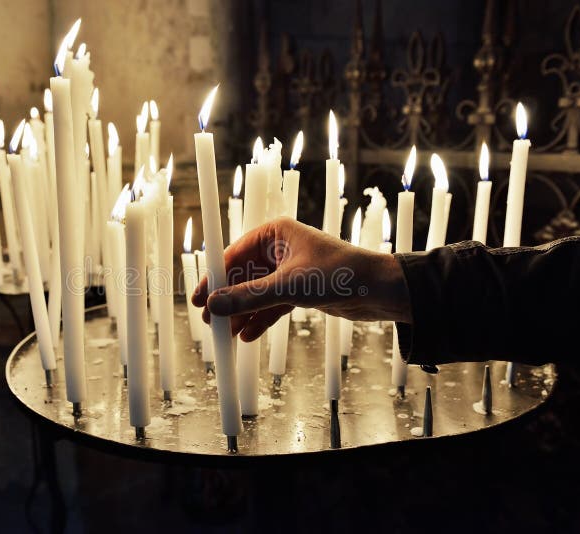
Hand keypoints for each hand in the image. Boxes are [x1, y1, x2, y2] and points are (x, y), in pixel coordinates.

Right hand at [191, 217, 411, 341]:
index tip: (198, 300)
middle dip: (227, 301)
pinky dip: (260, 319)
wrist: (381, 290)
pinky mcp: (300, 290)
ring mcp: (289, 270)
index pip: (232, 255)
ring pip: (256, 293)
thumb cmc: (340, 274)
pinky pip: (271, 305)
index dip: (213, 279)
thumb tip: (214, 306)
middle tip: (210, 323)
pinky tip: (246, 337)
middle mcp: (279, 249)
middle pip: (241, 276)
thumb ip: (249, 297)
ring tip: (226, 335)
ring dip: (241, 314)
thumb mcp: (289, 287)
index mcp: (275, 233)